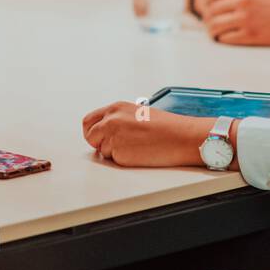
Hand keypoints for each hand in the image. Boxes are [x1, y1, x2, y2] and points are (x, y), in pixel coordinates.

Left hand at [82, 101, 211, 167]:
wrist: (180, 137)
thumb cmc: (166, 126)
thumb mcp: (137, 113)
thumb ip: (118, 119)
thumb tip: (107, 131)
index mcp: (115, 108)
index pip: (89, 121)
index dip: (93, 131)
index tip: (98, 137)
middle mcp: (111, 121)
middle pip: (90, 136)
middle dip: (97, 143)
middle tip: (113, 146)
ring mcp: (113, 137)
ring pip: (102, 150)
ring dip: (114, 152)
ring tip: (136, 147)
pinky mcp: (119, 153)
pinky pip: (114, 160)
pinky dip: (123, 160)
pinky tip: (139, 153)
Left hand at [200, 0, 269, 45]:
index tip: (208, 4)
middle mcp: (243, 1)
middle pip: (213, 9)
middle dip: (207, 16)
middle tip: (207, 21)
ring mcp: (246, 19)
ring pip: (217, 25)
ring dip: (211, 29)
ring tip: (212, 32)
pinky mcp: (251, 36)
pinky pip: (227, 38)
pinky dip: (221, 39)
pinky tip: (222, 39)